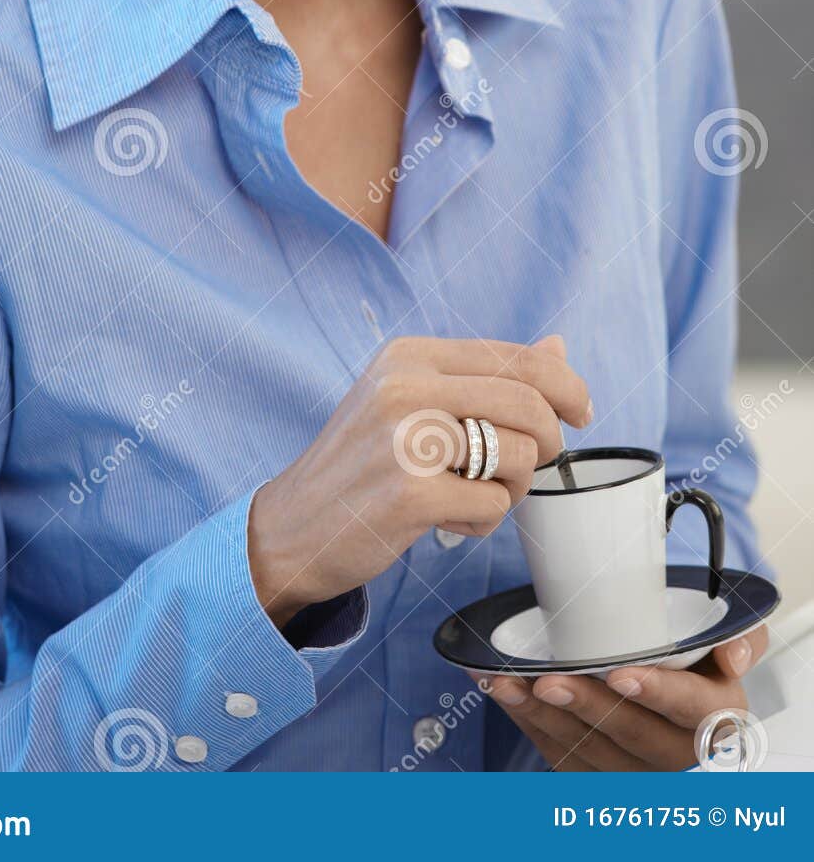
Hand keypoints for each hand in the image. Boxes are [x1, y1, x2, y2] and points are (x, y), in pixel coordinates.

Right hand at [248, 332, 591, 628]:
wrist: (292, 526)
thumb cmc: (362, 463)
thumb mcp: (412, 400)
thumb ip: (484, 376)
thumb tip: (559, 347)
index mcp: (409, 355)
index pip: (517, 357)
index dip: (567, 384)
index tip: (582, 411)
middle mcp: (406, 387)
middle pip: (530, 403)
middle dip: (549, 440)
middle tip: (529, 464)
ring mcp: (406, 439)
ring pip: (520, 455)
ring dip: (514, 486)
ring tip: (473, 492)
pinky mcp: (408, 494)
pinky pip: (494, 506)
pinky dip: (484, 521)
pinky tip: (449, 519)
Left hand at [470, 624, 768, 769]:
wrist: (664, 676)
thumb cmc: (688, 652)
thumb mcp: (721, 634)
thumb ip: (739, 635)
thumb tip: (732, 653)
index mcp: (716, 716)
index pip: (694, 711)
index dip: (658, 694)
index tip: (620, 674)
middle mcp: (678, 753)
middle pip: (634, 737)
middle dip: (587, 708)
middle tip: (548, 681)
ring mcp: (636, 771)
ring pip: (590, 753)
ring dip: (544, 717)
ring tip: (507, 682)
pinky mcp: (598, 776)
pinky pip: (561, 757)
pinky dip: (528, 724)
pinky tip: (504, 694)